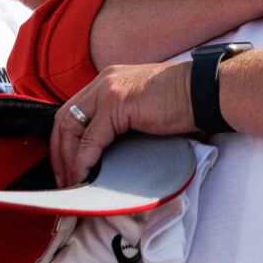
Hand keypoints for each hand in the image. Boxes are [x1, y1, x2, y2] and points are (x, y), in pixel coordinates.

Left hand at [51, 63, 196, 185]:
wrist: (203, 91)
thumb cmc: (182, 103)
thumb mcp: (141, 108)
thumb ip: (121, 120)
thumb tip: (106, 151)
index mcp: (108, 81)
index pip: (73, 110)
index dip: (64, 141)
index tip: (67, 165)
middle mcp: (103, 81)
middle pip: (64, 118)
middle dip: (59, 152)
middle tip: (64, 178)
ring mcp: (108, 90)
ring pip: (72, 128)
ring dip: (68, 159)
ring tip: (72, 181)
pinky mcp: (116, 104)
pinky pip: (91, 138)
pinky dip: (84, 159)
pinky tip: (85, 174)